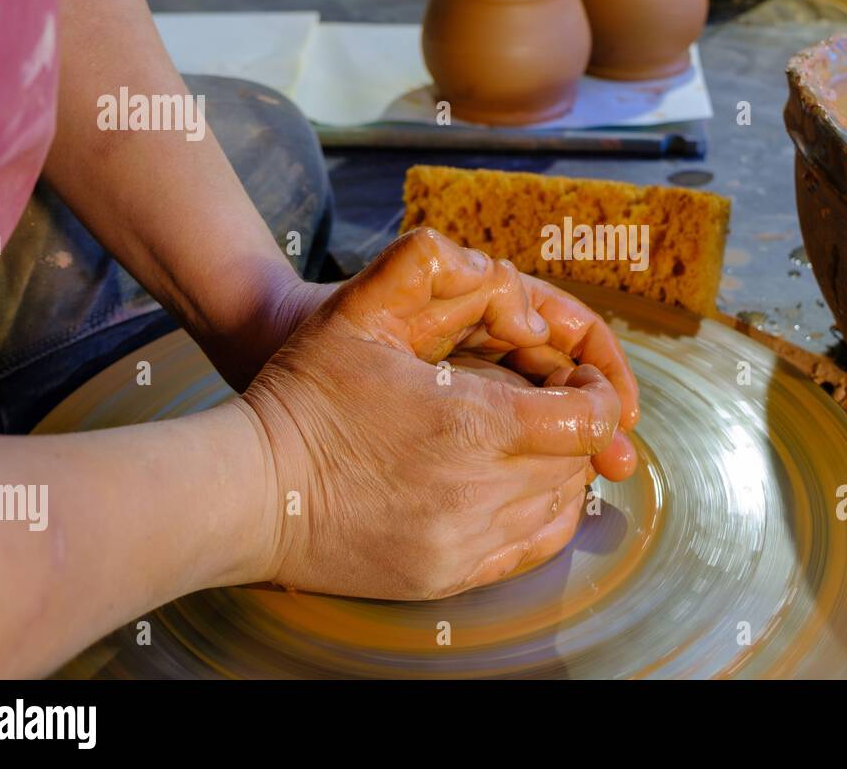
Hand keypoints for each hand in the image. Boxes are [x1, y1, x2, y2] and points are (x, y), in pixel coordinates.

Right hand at [237, 229, 625, 599]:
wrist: (248, 492)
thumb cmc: (304, 397)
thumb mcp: (358, 307)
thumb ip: (432, 267)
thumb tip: (514, 291)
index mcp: (471, 424)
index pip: (589, 420)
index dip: (598, 391)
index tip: (577, 378)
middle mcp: (478, 493)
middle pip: (578, 462)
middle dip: (579, 426)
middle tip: (551, 399)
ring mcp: (464, 545)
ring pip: (561, 506)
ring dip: (561, 468)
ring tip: (528, 437)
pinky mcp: (448, 579)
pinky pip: (533, 549)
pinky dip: (545, 514)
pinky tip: (521, 486)